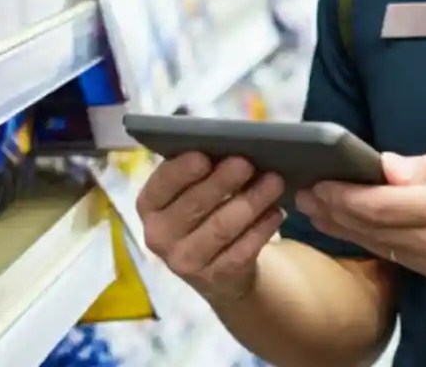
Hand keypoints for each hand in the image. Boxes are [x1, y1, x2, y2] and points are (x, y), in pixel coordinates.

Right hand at [136, 153, 284, 302]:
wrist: (218, 269)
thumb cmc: (204, 212)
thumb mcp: (191, 191)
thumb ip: (201, 169)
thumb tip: (229, 147)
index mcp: (149, 205)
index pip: (161, 185)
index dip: (182, 171)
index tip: (204, 156)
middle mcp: (159, 235)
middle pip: (195, 205)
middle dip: (223, 181)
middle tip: (247, 163)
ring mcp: (185, 261)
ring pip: (222, 227)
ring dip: (251, 202)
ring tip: (274, 182)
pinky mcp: (215, 278)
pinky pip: (242, 251)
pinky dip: (262, 229)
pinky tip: (276, 212)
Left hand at [296, 143, 425, 292]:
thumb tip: (384, 167)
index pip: (378, 204)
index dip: (341, 194)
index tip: (316, 180)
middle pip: (371, 229)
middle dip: (332, 211)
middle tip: (301, 194)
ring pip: (381, 247)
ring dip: (345, 229)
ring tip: (316, 211)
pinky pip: (402, 258)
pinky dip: (375, 241)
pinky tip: (357, 228)